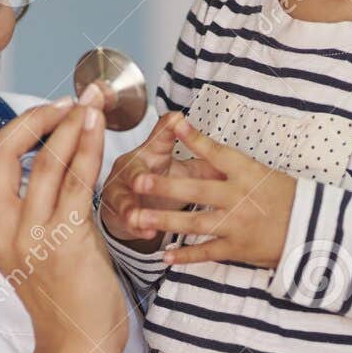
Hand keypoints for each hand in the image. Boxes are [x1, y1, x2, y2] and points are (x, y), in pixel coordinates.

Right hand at [0, 94, 126, 352]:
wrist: (77, 343)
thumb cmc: (64, 294)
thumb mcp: (32, 245)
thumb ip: (33, 204)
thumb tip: (51, 155)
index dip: (21, 126)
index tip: (52, 111)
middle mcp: (0, 229)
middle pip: (4, 150)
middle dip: (39, 116)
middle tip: (72, 101)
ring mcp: (30, 236)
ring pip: (47, 161)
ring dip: (73, 124)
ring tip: (94, 102)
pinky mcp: (65, 241)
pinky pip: (77, 180)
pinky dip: (89, 146)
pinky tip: (99, 128)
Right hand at [97, 111, 223, 246]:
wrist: (130, 201)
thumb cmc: (160, 180)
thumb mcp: (182, 169)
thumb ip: (204, 163)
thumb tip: (236, 158)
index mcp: (151, 152)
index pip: (160, 138)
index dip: (167, 129)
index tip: (176, 119)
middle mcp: (131, 167)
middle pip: (134, 171)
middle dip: (138, 176)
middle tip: (141, 182)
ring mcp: (119, 189)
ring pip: (123, 200)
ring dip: (130, 210)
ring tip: (136, 217)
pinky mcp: (115, 212)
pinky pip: (124, 221)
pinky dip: (136, 229)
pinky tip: (145, 234)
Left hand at [129, 114, 296, 268]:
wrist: (314, 231)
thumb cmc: (288, 198)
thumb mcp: (265, 174)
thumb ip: (234, 167)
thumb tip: (205, 150)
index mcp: (249, 173)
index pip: (218, 153)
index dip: (196, 138)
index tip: (176, 122)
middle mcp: (241, 197)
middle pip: (197, 189)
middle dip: (166, 185)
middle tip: (138, 179)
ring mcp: (238, 224)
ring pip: (195, 222)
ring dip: (165, 219)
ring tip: (139, 217)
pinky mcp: (238, 249)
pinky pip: (207, 253)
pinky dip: (186, 256)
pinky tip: (165, 256)